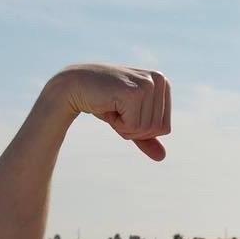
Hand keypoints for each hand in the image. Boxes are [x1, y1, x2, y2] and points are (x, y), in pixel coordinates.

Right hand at [51, 64, 171, 161]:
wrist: (74, 85)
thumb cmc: (104, 101)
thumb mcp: (129, 120)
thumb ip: (146, 137)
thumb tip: (162, 157)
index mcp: (163, 83)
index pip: (165, 127)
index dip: (141, 129)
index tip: (126, 111)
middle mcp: (159, 81)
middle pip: (157, 129)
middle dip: (133, 128)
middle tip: (117, 109)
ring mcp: (147, 85)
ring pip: (146, 129)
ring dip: (124, 126)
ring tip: (112, 107)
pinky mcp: (133, 93)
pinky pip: (134, 126)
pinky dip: (118, 124)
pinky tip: (108, 106)